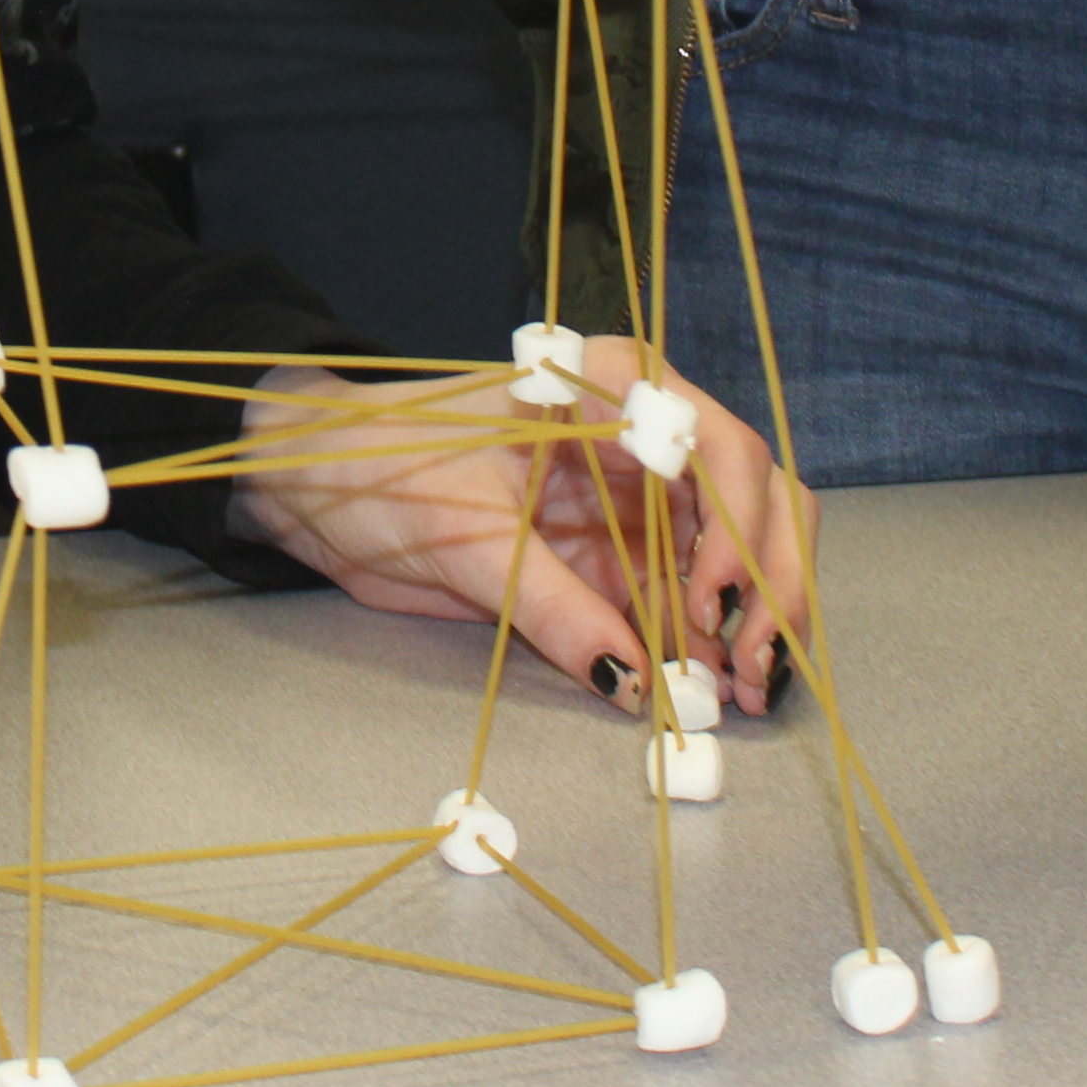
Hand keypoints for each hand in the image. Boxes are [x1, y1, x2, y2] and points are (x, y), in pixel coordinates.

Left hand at [234, 336, 809, 717]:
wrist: (316, 484)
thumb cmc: (381, 470)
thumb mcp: (467, 539)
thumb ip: (554, 609)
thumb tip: (632, 681)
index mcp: (612, 391)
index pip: (720, 448)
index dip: (739, 524)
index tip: (712, 597)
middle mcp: (641, 438)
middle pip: (754, 501)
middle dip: (770, 581)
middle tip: (757, 666)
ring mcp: (633, 500)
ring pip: (731, 556)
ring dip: (748, 622)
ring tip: (741, 695)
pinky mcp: (612, 556)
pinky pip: (678, 600)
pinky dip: (700, 645)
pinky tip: (707, 693)